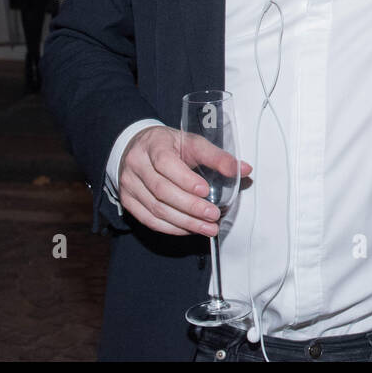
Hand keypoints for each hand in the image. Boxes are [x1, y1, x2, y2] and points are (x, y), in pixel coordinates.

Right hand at [117, 125, 251, 236]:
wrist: (139, 147)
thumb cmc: (170, 145)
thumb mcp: (193, 143)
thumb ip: (218, 156)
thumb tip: (244, 170)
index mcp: (154, 145)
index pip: (166, 163)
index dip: (186, 180)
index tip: (206, 191)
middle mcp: (137, 164)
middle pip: (161, 191)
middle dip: (190, 207)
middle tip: (213, 216)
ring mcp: (129, 184)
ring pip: (155, 209)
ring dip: (184, 222)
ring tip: (208, 227)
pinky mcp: (127, 200)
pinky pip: (149, 220)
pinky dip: (171, 228)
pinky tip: (190, 229)